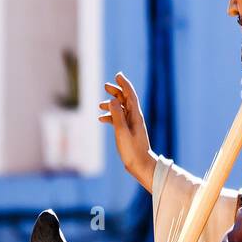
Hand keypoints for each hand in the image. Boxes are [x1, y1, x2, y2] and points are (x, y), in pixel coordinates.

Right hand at [98, 72, 154, 192]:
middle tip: (106, 86)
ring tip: (99, 105)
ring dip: (111, 105)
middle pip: (125, 100)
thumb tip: (112, 100)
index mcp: (135, 116)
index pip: (130, 95)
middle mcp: (135, 118)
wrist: (141, 165)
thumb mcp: (122, 132)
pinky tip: (101, 119)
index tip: (118, 75)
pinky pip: (119, 119)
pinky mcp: (128, 132)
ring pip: (121, 109)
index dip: (124, 84)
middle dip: (116, 92)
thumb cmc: (132, 150)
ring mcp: (132, 125)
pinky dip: (110, 116)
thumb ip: (117, 115)